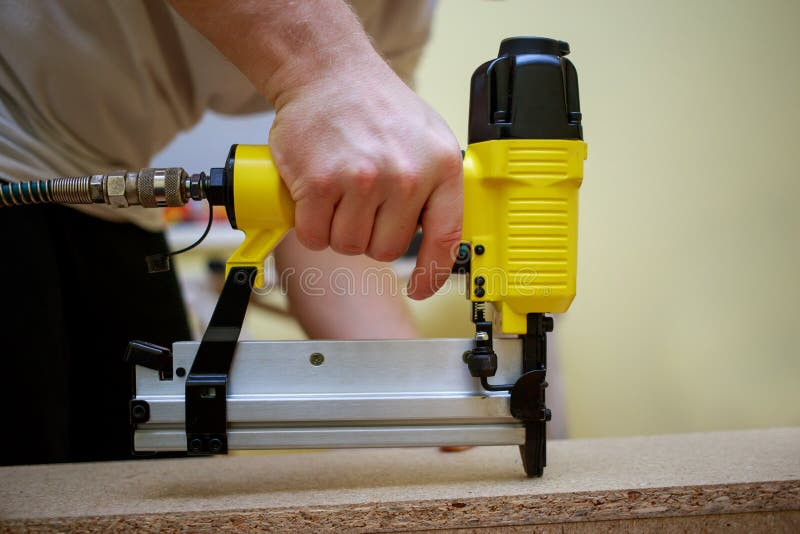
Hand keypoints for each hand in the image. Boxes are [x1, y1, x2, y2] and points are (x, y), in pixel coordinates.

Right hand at [169, 0, 461, 298]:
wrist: (327, 72)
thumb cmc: (374, 105)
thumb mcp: (427, 138)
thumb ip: (436, 184)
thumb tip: (436, 234)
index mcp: (440, 167)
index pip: (445, 239)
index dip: (432, 273)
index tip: (419, 288)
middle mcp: (406, 177)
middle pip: (386, 250)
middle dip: (369, 237)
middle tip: (359, 208)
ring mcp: (363, 180)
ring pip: (348, 245)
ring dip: (337, 231)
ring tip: (337, 196)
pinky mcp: (321, 183)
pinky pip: (315, 235)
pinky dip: (309, 226)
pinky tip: (313, 199)